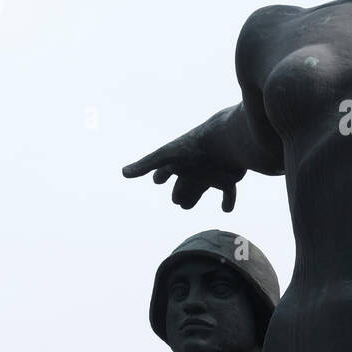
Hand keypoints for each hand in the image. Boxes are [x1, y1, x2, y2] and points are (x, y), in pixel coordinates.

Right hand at [122, 130, 244, 211]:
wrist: (227, 141)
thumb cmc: (194, 147)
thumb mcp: (166, 156)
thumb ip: (146, 165)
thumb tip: (123, 172)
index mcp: (179, 161)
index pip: (166, 170)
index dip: (161, 175)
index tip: (157, 180)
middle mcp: (195, 167)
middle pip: (184, 183)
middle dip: (179, 191)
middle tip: (176, 200)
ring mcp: (211, 173)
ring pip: (200, 188)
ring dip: (193, 196)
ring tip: (186, 205)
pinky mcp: (227, 179)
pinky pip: (228, 193)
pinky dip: (227, 202)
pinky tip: (227, 210)